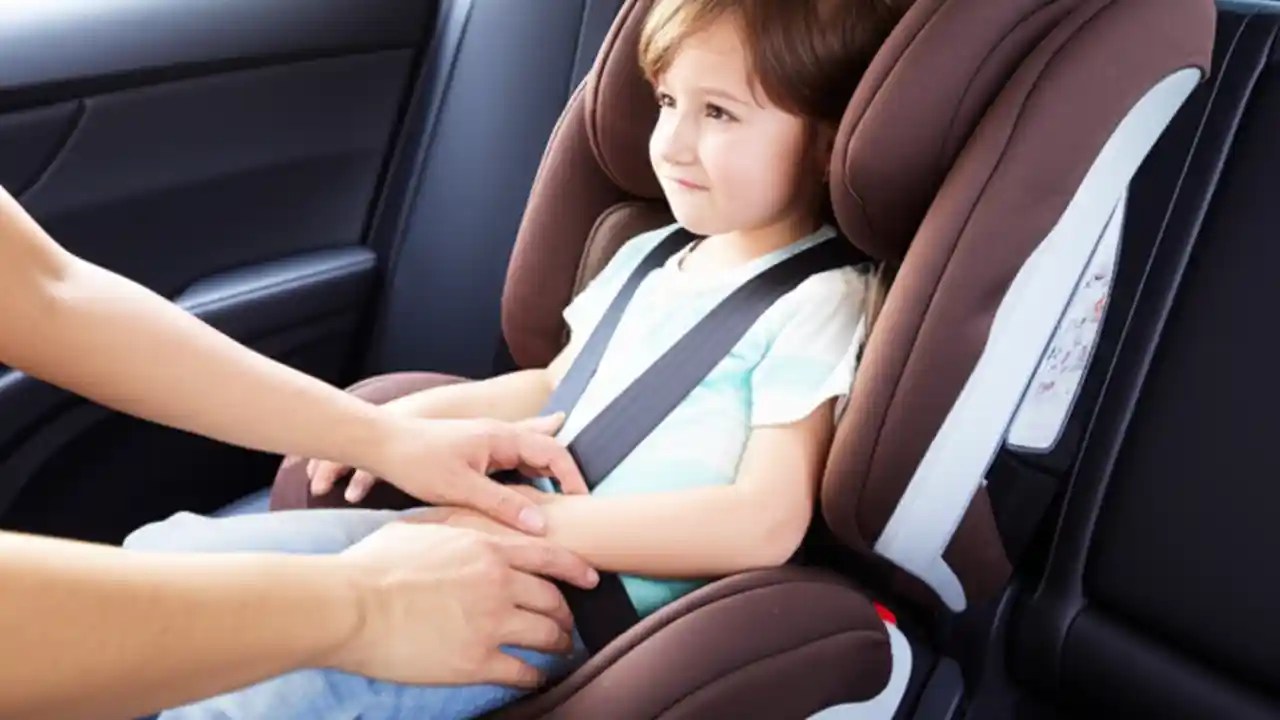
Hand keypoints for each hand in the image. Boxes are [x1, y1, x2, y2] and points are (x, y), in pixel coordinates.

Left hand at [311, 413, 587, 533]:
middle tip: (576, 512)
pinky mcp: (476, 455)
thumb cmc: (417, 461)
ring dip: (545, 484)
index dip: (574, 479)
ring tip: (556, 515)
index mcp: (502, 437)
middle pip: (547, 456)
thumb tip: (541, 526)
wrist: (381, 444)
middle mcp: (500, 436)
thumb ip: (503, 506)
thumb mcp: (461, 488)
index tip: (582, 505)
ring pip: (530, 462)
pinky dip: (525, 485)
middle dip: (565, 482)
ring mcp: (489, 444)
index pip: (555, 453)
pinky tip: (521, 510)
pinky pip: (513, 468)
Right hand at [328, 521, 597, 687]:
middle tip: (567, 624)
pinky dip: (535, 676)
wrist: (351, 605)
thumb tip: (460, 519)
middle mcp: (499, 583)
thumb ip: (452, 526)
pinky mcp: (476, 661)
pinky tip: (535, 678)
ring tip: (560, 651)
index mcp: (488, 549)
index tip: (592, 579)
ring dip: (559, 645)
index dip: (578, 570)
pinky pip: (523, 671)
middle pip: (554, 600)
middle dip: (566, 614)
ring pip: (548, 636)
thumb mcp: (419, 528)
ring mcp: (491, 623)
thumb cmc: (373, 565)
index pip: (552, 557)